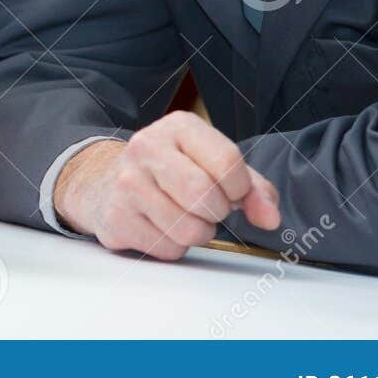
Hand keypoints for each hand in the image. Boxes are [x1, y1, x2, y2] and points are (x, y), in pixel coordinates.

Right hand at [52, 112, 280, 260]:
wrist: (107, 183)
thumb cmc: (172, 173)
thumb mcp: (213, 166)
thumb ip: (253, 188)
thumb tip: (270, 217)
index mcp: (178, 127)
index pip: (227, 161)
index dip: (241, 189)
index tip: (233, 193)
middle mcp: (147, 147)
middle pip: (205, 196)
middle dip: (217, 212)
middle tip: (208, 208)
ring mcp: (127, 182)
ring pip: (188, 229)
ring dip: (198, 233)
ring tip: (184, 217)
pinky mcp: (116, 217)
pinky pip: (167, 250)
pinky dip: (174, 247)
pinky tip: (160, 227)